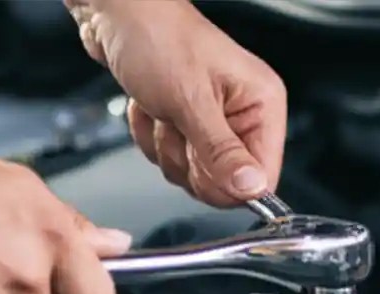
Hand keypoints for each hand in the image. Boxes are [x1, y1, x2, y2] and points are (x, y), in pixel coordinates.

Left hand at [67, 0, 286, 207]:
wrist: (116, 18)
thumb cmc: (157, 38)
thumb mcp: (190, 100)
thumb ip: (221, 151)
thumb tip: (253, 188)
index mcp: (262, 104)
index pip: (263, 176)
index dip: (228, 182)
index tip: (200, 159)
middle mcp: (244, 115)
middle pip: (225, 182)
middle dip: (189, 158)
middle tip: (178, 121)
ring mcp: (215, 124)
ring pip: (194, 175)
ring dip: (166, 146)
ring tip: (163, 108)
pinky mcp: (189, 128)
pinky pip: (172, 161)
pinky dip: (151, 139)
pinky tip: (151, 109)